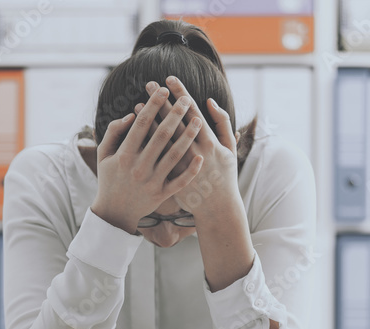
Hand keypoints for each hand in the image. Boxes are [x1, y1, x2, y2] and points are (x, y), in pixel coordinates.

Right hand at [90, 85, 203, 233]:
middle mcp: (139, 168)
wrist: (114, 213)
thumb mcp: (104, 154)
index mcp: (124, 155)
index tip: (162, 90)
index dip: (152, 105)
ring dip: (187, 137)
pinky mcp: (161, 195)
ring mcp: (151, 182)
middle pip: (161, 136)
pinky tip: (200, 157)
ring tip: (198, 120)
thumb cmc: (109, 179)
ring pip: (173, 156)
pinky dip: (190, 170)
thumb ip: (113, 132)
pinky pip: (179, 182)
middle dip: (174, 115)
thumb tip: (131, 114)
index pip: (141, 124)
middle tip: (186, 99)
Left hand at [136, 76, 241, 217]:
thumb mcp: (230, 148)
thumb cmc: (225, 175)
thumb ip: (222, 123)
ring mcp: (181, 166)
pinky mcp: (171, 178)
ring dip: (150, 120)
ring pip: (162, 138)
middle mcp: (194, 152)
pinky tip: (139, 131)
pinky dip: (147, 142)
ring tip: (139, 104)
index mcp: (210, 142)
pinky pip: (155, 156)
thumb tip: (209, 101)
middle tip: (150, 84)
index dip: (180, 94)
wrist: (217, 208)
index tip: (169, 79)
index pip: (192, 111)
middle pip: (174, 121)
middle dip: (161, 101)